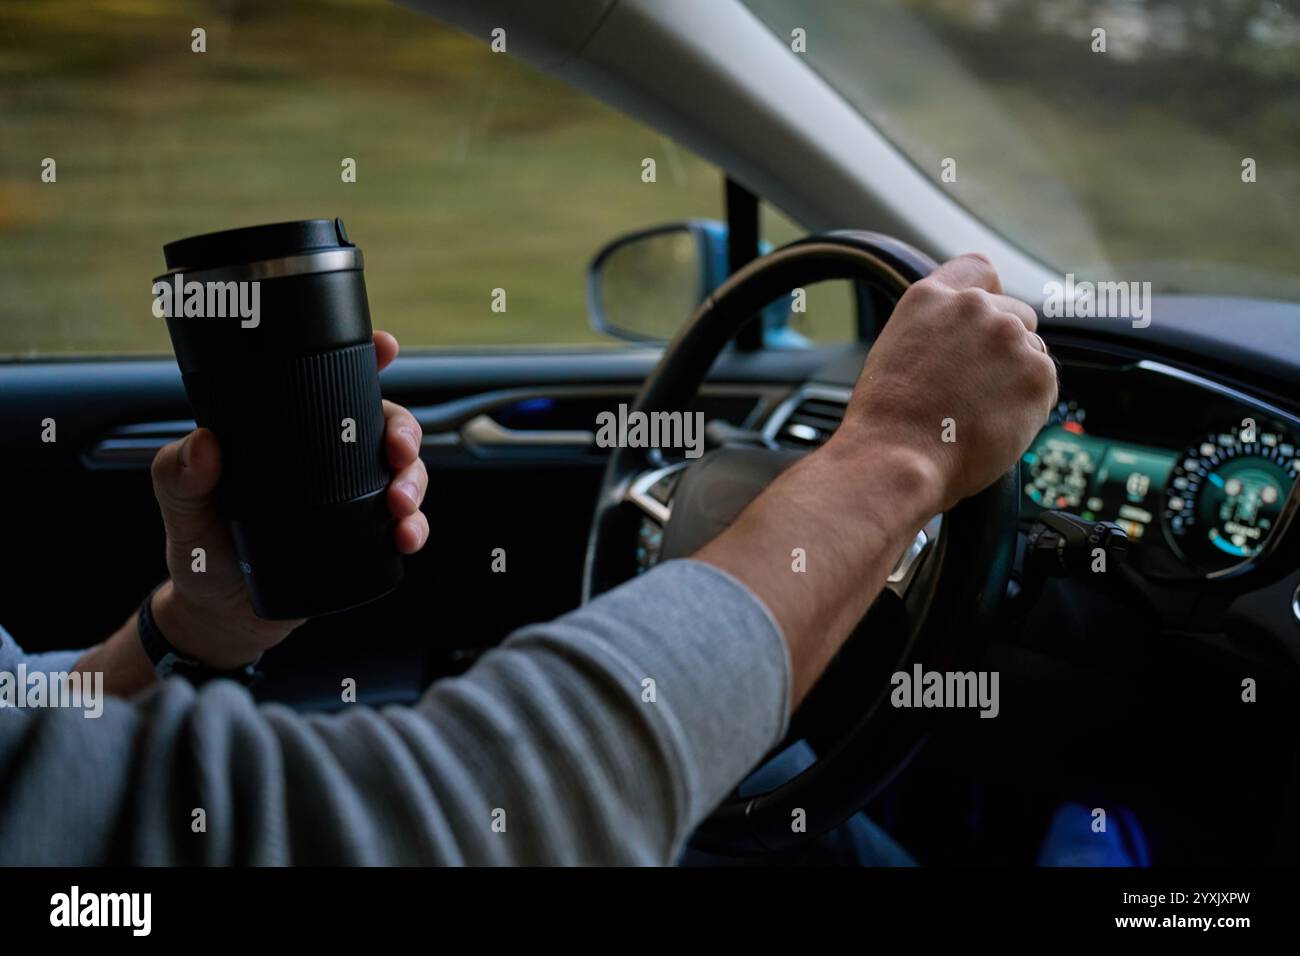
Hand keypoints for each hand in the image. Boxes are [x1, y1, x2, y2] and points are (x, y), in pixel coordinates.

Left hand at [147, 330, 427, 668]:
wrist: (222, 616)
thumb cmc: (200, 551)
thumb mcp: (181, 510)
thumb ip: (179, 476)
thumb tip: (205, 445)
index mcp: (289, 435)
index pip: (332, 386)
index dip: (367, 361)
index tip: (388, 348)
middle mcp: (328, 460)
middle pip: (384, 426)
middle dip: (405, 432)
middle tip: (398, 452)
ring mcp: (352, 497)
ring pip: (405, 473)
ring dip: (416, 482)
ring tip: (401, 506)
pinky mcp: (367, 537)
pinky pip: (407, 523)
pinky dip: (417, 528)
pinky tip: (407, 538)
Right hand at [831, 253, 1057, 513]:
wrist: (896, 459)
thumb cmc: (886, 423)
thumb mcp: (895, 353)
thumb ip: (934, 332)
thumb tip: (965, 346)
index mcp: (930, 298)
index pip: (979, 269)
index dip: (990, 294)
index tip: (987, 320)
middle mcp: (973, 307)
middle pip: (1016, 314)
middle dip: (1005, 347)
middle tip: (979, 388)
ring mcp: (1010, 338)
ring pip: (1032, 352)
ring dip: (1016, 378)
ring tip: (979, 414)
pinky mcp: (1038, 373)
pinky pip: (1045, 387)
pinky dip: (1028, 407)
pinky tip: (995, 426)